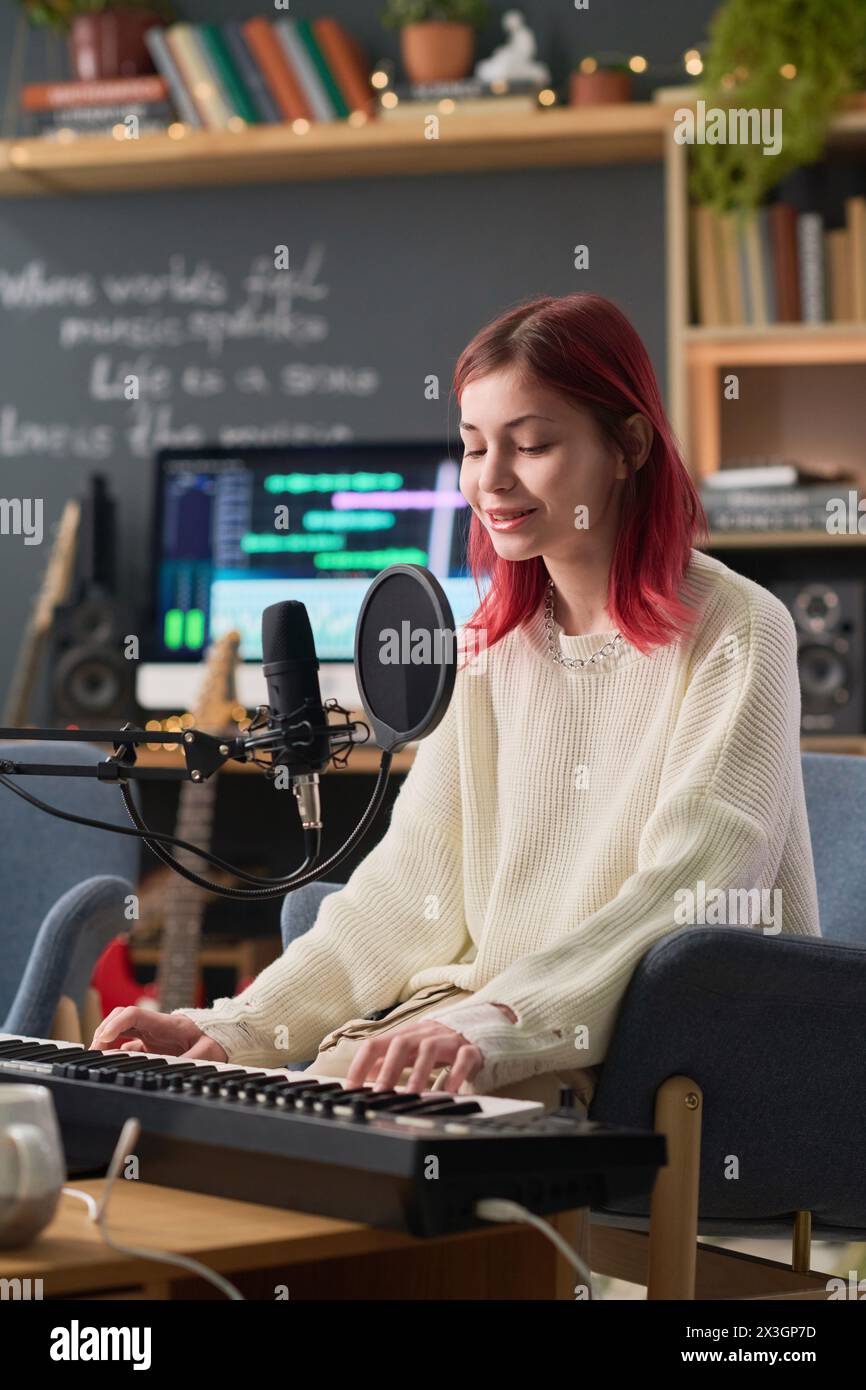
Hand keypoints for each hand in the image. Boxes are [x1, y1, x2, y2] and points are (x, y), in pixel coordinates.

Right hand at [90, 1007, 227, 1062]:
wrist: (224, 1034)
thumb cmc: (217, 1039)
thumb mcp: (210, 1050)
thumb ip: (195, 1059)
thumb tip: (182, 1070)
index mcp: (166, 1024)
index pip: (134, 1015)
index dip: (116, 1024)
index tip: (103, 1038)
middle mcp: (155, 1026)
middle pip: (120, 1019)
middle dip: (104, 1031)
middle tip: (94, 1053)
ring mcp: (152, 1035)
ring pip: (120, 1031)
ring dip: (106, 1042)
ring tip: (98, 1061)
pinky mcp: (151, 1045)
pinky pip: (128, 1046)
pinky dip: (116, 1054)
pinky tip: (112, 1066)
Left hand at [345, 1020, 483, 1094]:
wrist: (481, 1026)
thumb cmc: (439, 1043)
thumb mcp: (411, 1049)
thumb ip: (389, 1059)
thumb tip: (363, 1075)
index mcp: (406, 1034)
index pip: (376, 1043)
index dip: (360, 1064)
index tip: (351, 1088)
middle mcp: (425, 1033)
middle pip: (402, 1043)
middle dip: (388, 1069)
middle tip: (380, 1095)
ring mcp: (449, 1039)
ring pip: (430, 1049)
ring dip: (418, 1073)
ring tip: (411, 1096)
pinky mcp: (472, 1049)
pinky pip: (463, 1058)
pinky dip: (455, 1074)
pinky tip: (448, 1092)